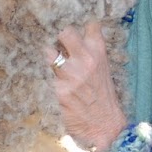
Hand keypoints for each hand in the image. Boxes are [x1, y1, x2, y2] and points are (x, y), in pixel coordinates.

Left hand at [51, 22, 126, 151]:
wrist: (105, 126)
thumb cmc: (102, 98)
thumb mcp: (103, 70)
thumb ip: (91, 54)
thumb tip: (72, 42)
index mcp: (99, 53)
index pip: (90, 25)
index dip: (82, 27)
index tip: (77, 32)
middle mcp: (86, 60)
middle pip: (66, 32)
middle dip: (60, 37)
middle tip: (60, 47)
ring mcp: (71, 74)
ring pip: (49, 53)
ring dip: (49, 59)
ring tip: (54, 69)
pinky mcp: (59, 89)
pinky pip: (46, 77)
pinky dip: (48, 80)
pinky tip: (55, 87)